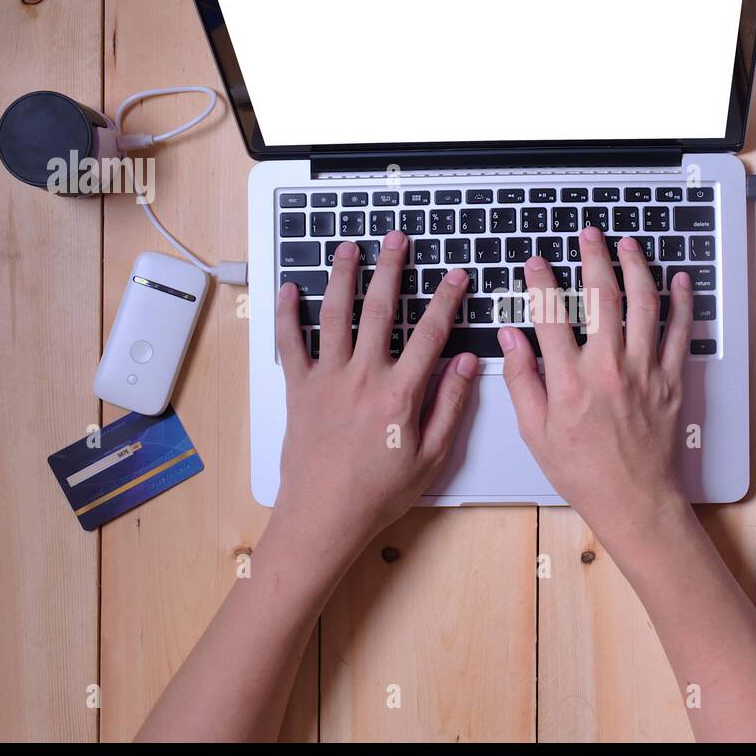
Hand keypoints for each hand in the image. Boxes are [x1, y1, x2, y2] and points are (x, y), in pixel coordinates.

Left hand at [274, 230, 477, 551]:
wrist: (323, 516)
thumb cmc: (378, 494)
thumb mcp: (431, 456)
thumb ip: (451, 405)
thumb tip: (468, 364)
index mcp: (400, 393)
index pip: (431, 334)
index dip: (447, 300)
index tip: (457, 275)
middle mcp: (363, 377)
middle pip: (380, 309)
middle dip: (392, 268)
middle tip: (398, 239)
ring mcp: (327, 380)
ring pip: (335, 315)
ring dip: (343, 276)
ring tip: (349, 247)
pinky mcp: (298, 390)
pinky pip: (290, 344)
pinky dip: (287, 315)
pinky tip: (289, 290)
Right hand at [497, 226, 694, 549]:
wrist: (633, 499)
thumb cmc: (582, 470)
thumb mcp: (535, 431)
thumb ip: (520, 379)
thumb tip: (510, 338)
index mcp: (569, 380)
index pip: (550, 315)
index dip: (540, 282)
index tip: (535, 262)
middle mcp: (609, 368)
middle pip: (602, 296)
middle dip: (593, 257)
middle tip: (587, 235)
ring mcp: (644, 370)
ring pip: (644, 303)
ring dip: (636, 267)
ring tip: (628, 244)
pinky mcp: (670, 379)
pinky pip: (679, 330)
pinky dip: (681, 301)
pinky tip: (677, 279)